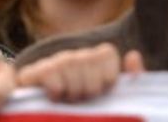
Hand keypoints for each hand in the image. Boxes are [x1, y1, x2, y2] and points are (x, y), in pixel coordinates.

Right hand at [16, 44, 142, 102]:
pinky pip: (50, 71)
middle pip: (89, 59)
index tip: (103, 92)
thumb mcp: (115, 100)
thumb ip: (131, 79)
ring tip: (69, 101)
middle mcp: (76, 56)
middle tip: (83, 100)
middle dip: (90, 87)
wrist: (45, 121)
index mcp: (96, 60)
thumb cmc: (89, 113)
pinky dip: (55, 89)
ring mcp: (55, 61)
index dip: (108, 76)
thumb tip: (133, 55)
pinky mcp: (34, 71)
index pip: (107, 52)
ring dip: (72, 90)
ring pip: (70, 63)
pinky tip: (54, 98)